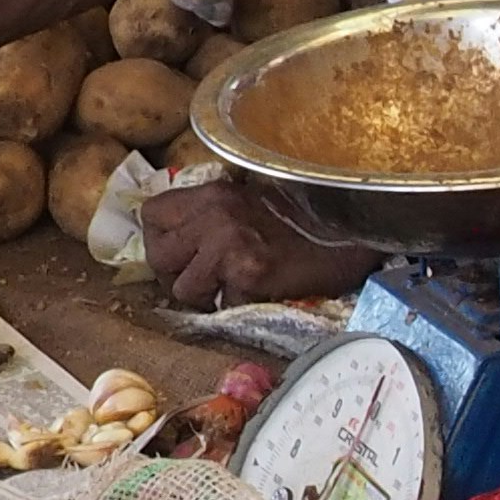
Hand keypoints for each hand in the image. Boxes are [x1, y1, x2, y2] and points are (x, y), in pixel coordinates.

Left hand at [138, 175, 374, 307]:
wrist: (348, 238)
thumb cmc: (301, 224)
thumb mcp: (247, 203)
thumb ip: (210, 215)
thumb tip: (174, 243)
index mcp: (212, 191)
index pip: (150, 214)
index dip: (160, 241)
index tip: (181, 256)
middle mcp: (215, 211)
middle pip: (157, 254)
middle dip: (175, 276)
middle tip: (204, 281)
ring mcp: (229, 241)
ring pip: (182, 288)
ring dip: (204, 298)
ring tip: (232, 289)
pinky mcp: (248, 273)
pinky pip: (219, 306)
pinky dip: (236, 308)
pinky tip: (258, 294)